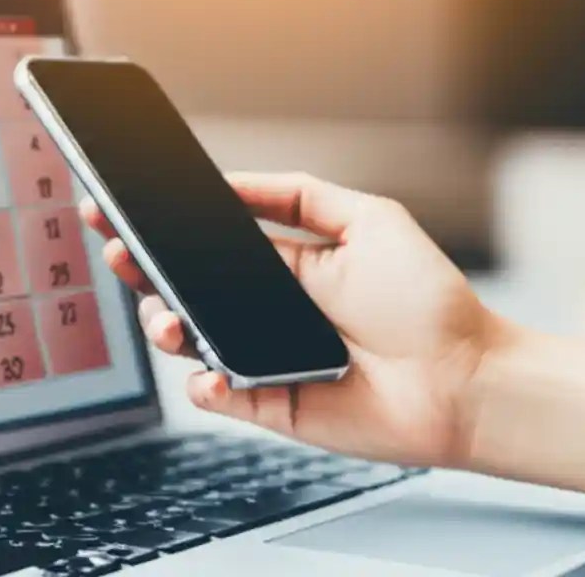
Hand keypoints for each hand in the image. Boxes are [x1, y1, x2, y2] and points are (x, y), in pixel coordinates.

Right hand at [81, 171, 497, 467]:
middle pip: (184, 289)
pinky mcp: (270, 404)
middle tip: (119, 250)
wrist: (465, 379)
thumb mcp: (368, 219)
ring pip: (189, 341)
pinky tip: (211, 370)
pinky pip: (218, 394)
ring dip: (163, 325)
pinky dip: (205, 384)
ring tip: (167, 316)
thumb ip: (298, 196)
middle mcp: (266, 310)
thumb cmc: (427, 301)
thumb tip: (230, 181)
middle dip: (141, 268)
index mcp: (284, 264)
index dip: (162, 226)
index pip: (207, 241)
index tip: (119, 204)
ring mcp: (263, 357)